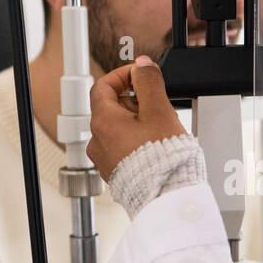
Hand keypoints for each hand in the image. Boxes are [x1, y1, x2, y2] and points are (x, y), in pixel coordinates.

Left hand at [87, 56, 187, 179]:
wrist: (165, 197)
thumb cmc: (161, 159)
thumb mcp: (159, 111)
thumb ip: (148, 82)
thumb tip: (142, 65)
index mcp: (103, 121)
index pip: (103, 86)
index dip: (123, 75)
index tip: (141, 76)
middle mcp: (97, 140)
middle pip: (112, 107)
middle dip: (135, 100)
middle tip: (158, 105)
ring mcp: (104, 159)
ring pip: (118, 129)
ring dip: (137, 122)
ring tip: (160, 130)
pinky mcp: (116, 173)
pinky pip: (122, 149)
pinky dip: (136, 142)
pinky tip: (156, 148)